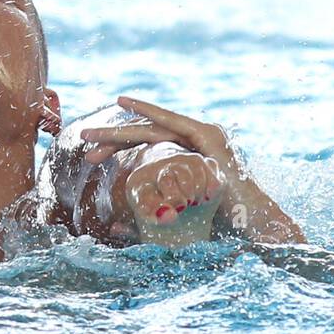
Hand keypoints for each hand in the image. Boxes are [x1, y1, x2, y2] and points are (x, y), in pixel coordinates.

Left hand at [79, 96, 303, 243]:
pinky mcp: (209, 136)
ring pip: (152, 128)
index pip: (145, 149)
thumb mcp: (172, 221)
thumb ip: (144, 221)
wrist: (251, 226)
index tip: (91, 156)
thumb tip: (113, 229)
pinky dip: (149, 111)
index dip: (117, 149)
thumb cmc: (216, 228)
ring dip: (121, 128)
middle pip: (145, 136)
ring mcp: (201, 138)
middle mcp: (192, 146)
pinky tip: (126, 104)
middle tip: (82, 138)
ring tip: (92, 133)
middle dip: (112, 137)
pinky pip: (173, 122)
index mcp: (183, 161)